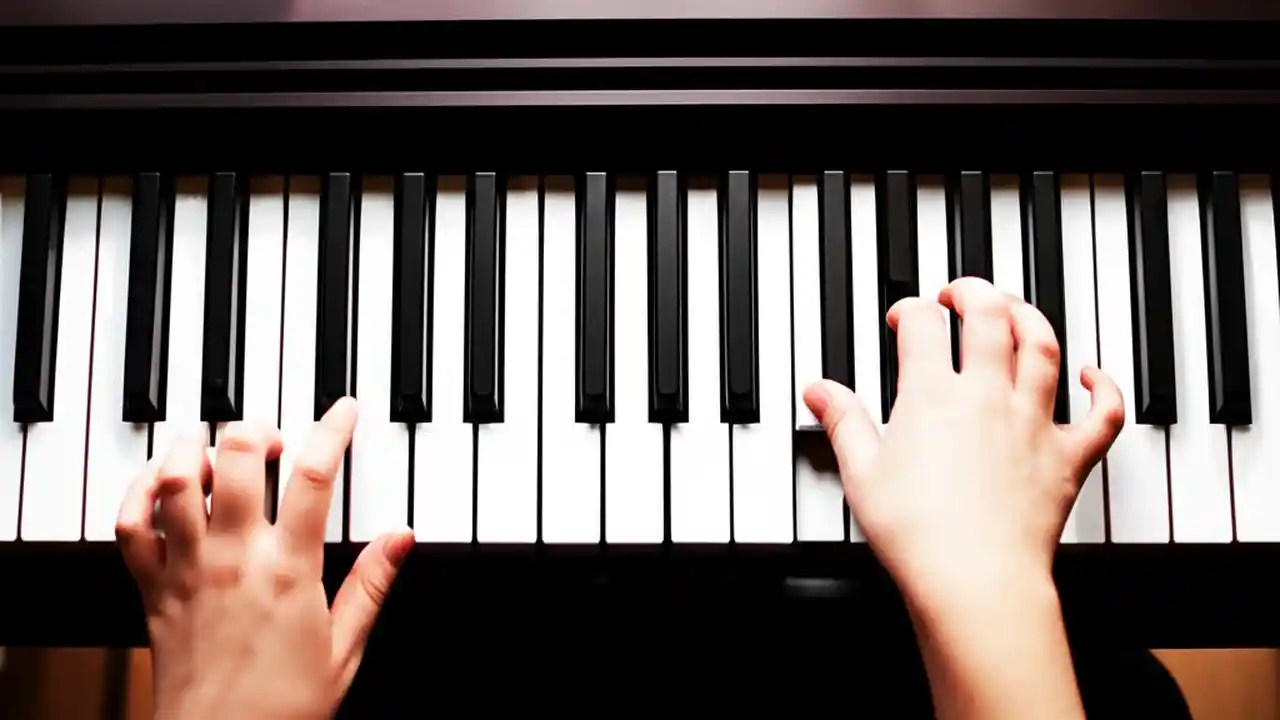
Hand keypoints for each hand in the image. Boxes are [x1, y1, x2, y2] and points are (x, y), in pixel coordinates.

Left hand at [115, 398, 413, 719]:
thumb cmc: (281, 710)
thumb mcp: (345, 649)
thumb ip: (371, 585)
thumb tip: (400, 539)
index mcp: (288, 571)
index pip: (314, 476)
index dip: (332, 429)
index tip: (343, 410)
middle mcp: (234, 559)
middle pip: (237, 454)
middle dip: (257, 427)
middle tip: (273, 437)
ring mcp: (187, 569)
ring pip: (177, 478)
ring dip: (196, 448)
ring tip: (217, 450)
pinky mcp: (152, 588)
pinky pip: (131, 523)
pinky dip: (142, 491)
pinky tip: (164, 485)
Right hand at [804, 277, 1122, 601]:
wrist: (974, 579)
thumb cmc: (917, 533)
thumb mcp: (861, 472)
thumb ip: (842, 420)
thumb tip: (818, 390)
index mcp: (932, 396)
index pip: (922, 324)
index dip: (909, 309)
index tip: (903, 317)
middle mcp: (986, 396)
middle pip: (989, 315)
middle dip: (973, 291)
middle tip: (960, 292)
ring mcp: (1033, 422)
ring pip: (1044, 346)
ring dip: (1030, 318)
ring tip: (1015, 310)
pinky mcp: (1067, 456)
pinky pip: (1103, 413)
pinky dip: (1104, 387)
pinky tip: (1093, 375)